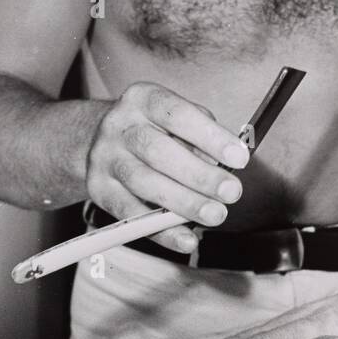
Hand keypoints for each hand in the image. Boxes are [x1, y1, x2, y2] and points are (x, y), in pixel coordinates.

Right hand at [85, 81, 248, 252]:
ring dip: (184, 203)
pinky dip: (161, 231)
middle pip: (159, 152)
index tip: (239, 157)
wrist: (99, 137)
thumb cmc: (152, 128)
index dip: (211, 137)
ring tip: (216, 214)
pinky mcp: (98, 190)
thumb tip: (223, 166)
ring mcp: (104, 158)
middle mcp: (119, 125)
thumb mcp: (175, 118)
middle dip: (200, 175)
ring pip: (145, 183)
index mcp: (144, 99)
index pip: (179, 115)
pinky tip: (186, 239)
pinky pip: (131, 215)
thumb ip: (200, 137)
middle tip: (231, 192)